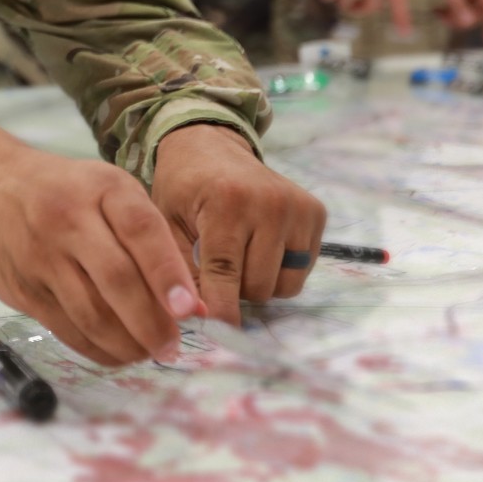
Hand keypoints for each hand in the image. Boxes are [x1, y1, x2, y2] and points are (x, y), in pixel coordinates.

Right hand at [0, 119, 205, 366]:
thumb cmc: (68, 191)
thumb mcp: (110, 193)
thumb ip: (152, 241)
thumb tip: (194, 305)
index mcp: (101, 188)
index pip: (141, 230)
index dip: (168, 274)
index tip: (190, 310)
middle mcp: (69, 219)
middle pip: (116, 280)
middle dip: (151, 322)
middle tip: (173, 347)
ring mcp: (41, 256)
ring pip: (91, 313)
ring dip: (127, 343)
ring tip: (148, 353)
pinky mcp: (23, 288)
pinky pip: (67, 329)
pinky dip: (98, 349)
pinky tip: (118, 352)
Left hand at [149, 124, 326, 323]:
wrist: (209, 145)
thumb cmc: (183, 188)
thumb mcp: (167, 224)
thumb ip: (180, 271)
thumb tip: (197, 319)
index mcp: (227, 202)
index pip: (225, 272)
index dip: (220, 310)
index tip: (217, 336)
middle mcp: (269, 202)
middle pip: (257, 285)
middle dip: (234, 289)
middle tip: (216, 264)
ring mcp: (297, 207)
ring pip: (282, 285)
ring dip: (258, 282)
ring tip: (238, 254)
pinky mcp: (315, 212)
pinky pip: (300, 272)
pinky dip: (279, 271)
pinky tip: (260, 245)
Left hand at [406, 0, 482, 41]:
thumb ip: (456, 2)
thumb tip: (469, 21)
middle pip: (480, 9)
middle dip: (465, 18)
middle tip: (444, 19)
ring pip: (469, 10)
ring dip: (456, 16)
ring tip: (438, 14)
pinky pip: (460, 6)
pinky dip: (450, 12)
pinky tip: (437, 11)